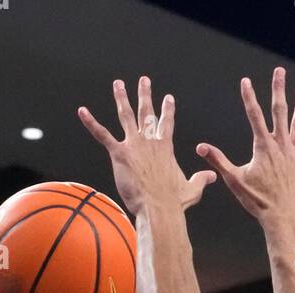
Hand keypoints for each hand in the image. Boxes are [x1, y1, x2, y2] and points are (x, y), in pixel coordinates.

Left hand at [78, 76, 215, 217]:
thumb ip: (201, 179)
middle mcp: (150, 141)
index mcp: (165, 148)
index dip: (167, 110)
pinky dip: (91, 123)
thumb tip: (212, 175)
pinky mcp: (119, 153)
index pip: (167, 124)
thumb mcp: (192, 189)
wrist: (159, 209)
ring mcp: (134, 145)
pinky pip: (102, 134)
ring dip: (121, 98)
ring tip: (118, 84)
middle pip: (147, 113)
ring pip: (126, 115)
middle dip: (145, 95)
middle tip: (144, 80)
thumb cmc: (174, 202)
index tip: (168, 98)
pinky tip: (82, 111)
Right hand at [196, 67, 294, 227]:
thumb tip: (201, 148)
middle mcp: (282, 145)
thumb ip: (219, 161)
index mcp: (263, 147)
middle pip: (279, 111)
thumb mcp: (235, 181)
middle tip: (280, 71)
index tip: (246, 81)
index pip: (254, 115)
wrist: (284, 218)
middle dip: (279, 89)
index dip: (249, 97)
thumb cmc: (259, 202)